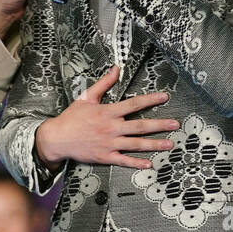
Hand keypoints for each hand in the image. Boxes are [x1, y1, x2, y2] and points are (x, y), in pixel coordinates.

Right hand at [35, 64, 179, 170]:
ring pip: (135, 144)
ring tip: (169, 144)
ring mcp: (109, 144)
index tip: (165, 97)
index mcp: (108, 112)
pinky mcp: (104, 157)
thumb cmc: (71, 118)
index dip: (150, 100)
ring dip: (154, 144)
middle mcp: (111, 128)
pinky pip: (123, 161)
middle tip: (175, 124)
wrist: (57, 139)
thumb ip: (104, 84)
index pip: (134, 104)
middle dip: (159, 124)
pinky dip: (136, 163)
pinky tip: (149, 163)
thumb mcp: (86, 97)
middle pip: (140, 126)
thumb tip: (116, 69)